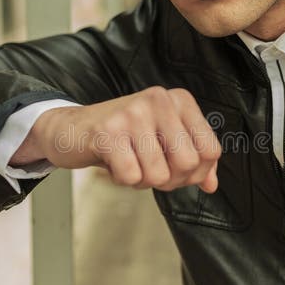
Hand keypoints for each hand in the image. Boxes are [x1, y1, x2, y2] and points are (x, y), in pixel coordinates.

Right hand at [11, 87, 220, 192]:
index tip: (174, 170)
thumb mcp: (163, 141)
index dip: (196, 173)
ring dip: (142, 181)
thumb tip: (212, 185)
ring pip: (159, 175)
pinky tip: (113, 163)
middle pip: (189, 164)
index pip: (210, 151)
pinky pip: (131, 177)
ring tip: (128, 162)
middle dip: (170, 180)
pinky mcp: (108, 131)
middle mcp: (159, 100)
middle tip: (148, 170)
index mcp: (179, 100)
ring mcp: (133, 113)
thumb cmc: (123, 137)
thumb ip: (193, 160)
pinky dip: (122, 180)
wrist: (72, 129)